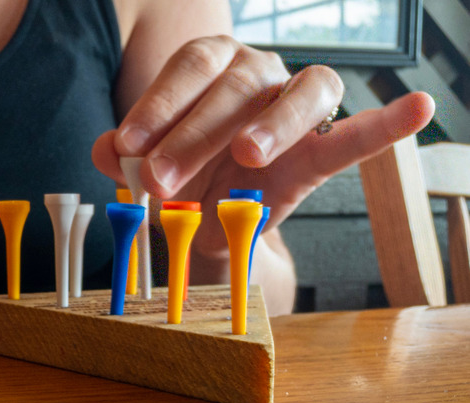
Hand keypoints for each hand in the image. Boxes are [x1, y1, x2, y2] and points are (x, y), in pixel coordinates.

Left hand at [92, 36, 434, 308]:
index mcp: (209, 67)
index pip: (188, 70)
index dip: (157, 106)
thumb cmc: (178, 175)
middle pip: (234, 87)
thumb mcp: (144, 166)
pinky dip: (386, 122)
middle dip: (193, 134)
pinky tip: (418, 107)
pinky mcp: (321, 146)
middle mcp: (255, 74)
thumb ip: (124, 155)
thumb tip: (107, 150)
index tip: (127, 148)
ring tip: (248, 156)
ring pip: (298, 95)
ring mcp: (293, 105)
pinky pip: (357, 130)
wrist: (210, 214)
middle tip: (159, 179)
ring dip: (272, 125)